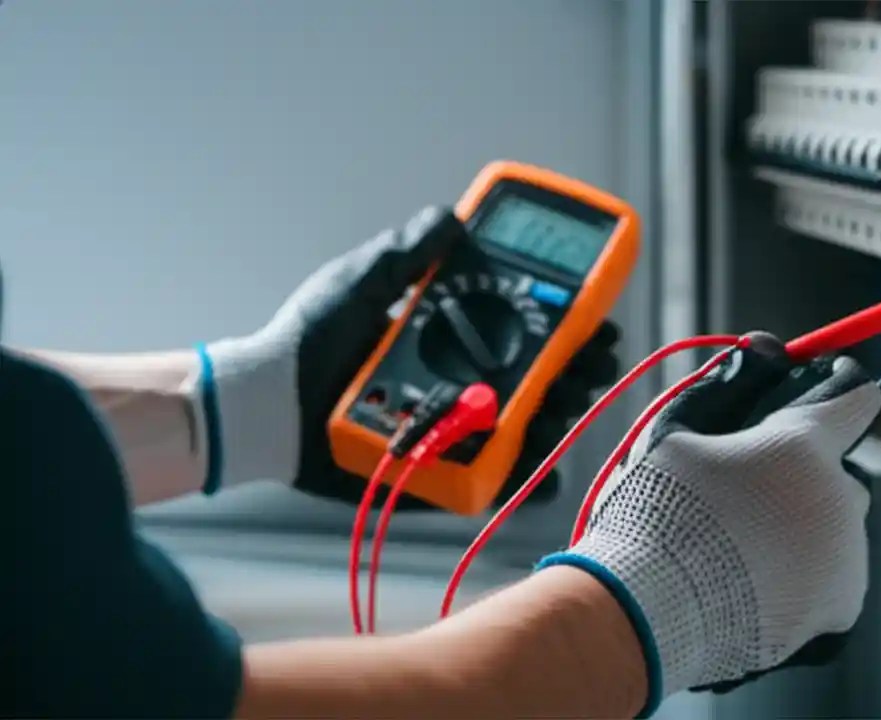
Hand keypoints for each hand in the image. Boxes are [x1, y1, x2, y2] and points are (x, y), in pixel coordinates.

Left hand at [200, 206, 620, 502]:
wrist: (268, 405)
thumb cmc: (309, 340)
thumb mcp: (360, 282)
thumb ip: (405, 252)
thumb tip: (451, 218)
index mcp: (452, 334)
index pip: (526, 326)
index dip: (567, 321)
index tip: (595, 314)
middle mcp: (463, 380)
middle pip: (541, 377)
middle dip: (578, 369)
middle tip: (595, 363)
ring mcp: (458, 427)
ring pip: (529, 425)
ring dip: (560, 415)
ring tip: (569, 404)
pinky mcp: (442, 470)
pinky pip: (495, 478)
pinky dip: (528, 478)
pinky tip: (547, 467)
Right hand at [536, 332, 880, 709]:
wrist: (648, 614)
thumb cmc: (655, 513)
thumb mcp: (676, 430)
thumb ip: (731, 385)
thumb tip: (769, 346)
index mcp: (802, 446)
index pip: (856, 398)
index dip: (839, 387)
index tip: (825, 384)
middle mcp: (839, 498)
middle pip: (840, 472)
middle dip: (804, 475)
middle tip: (748, 493)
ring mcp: (845, 558)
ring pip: (836, 528)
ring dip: (806, 527)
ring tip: (742, 546)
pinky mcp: (840, 610)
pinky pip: (834, 579)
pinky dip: (807, 578)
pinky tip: (756, 582)